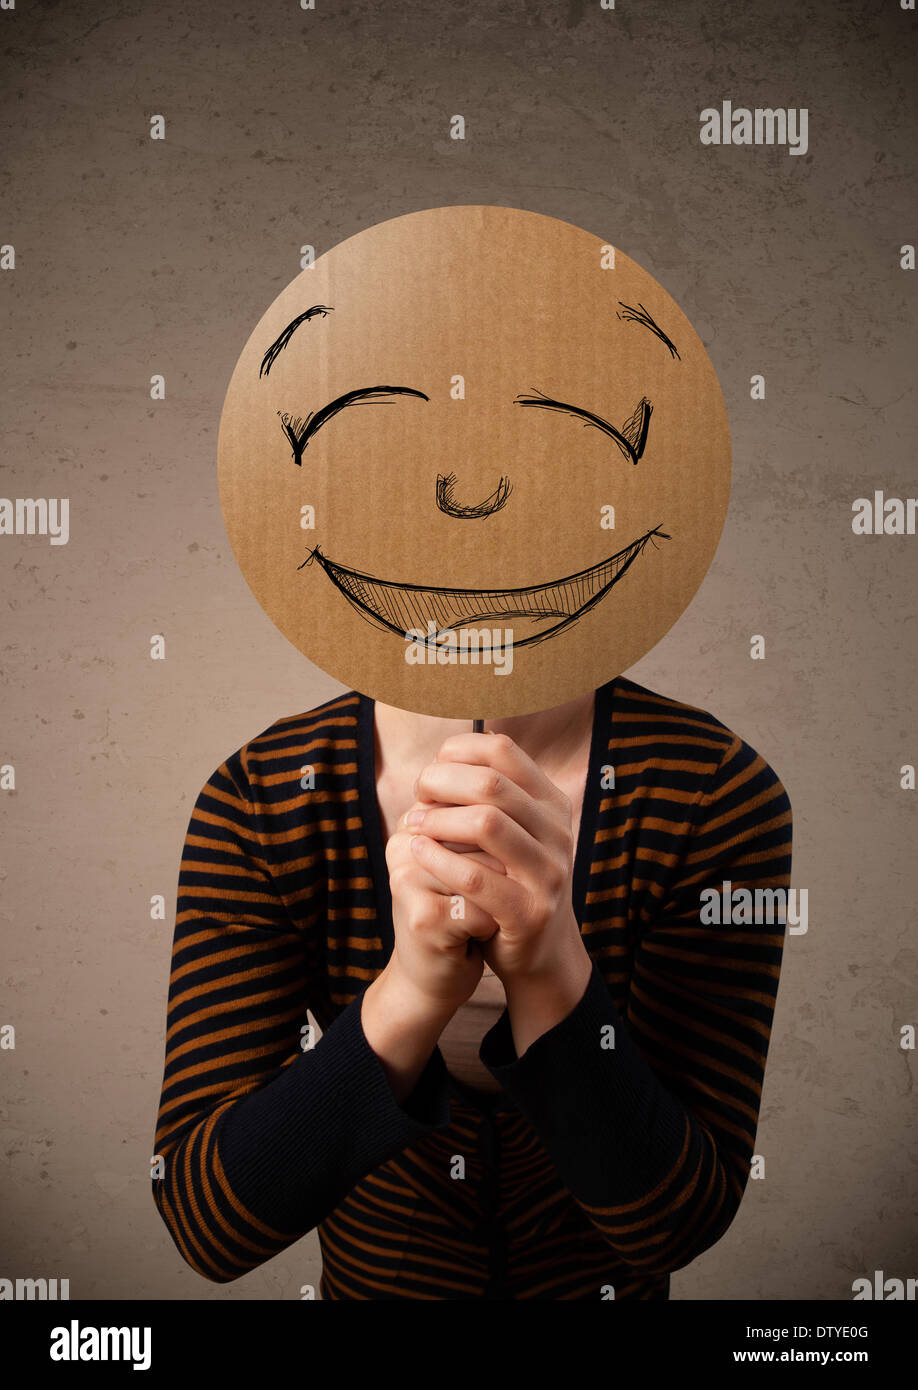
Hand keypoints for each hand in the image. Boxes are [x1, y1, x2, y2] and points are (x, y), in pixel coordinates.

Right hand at [383, 795, 503, 1014]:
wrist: (430, 977)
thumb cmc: (456, 912)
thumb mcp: (463, 861)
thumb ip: (479, 824)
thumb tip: (519, 795)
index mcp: (412, 824)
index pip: (475, 804)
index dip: (500, 837)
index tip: (491, 864)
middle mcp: (403, 846)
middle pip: (482, 832)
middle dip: (503, 865)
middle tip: (491, 890)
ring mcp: (408, 880)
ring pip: (485, 868)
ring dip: (500, 892)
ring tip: (484, 908)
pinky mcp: (422, 918)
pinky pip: (482, 909)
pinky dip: (491, 925)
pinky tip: (476, 935)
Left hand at [406, 733, 590, 991]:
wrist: (541, 954)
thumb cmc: (511, 882)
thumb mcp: (511, 833)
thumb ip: (488, 797)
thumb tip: (443, 755)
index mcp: (552, 804)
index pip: (503, 751)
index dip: (458, 752)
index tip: (432, 772)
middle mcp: (558, 833)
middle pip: (491, 783)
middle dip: (442, 783)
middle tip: (417, 797)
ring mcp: (549, 874)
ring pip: (487, 824)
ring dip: (439, 820)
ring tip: (413, 825)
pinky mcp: (531, 914)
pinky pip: (477, 878)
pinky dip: (439, 861)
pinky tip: (418, 853)